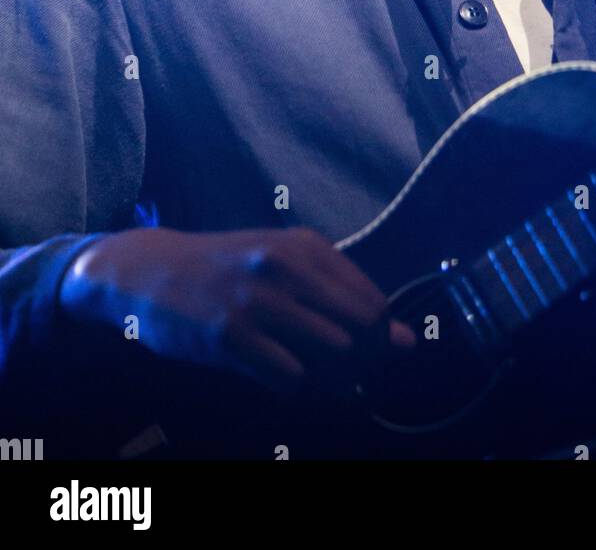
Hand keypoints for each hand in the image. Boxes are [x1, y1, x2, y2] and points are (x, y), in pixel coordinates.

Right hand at [58, 226, 415, 394]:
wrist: (149, 269)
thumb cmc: (226, 270)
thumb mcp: (284, 266)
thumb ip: (343, 299)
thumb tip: (408, 342)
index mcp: (306, 247)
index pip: (375, 304)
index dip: (379, 341)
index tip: (364, 355)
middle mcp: (287, 266)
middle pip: (363, 330)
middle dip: (362, 363)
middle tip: (341, 374)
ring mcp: (258, 299)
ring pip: (333, 354)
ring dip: (329, 378)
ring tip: (306, 372)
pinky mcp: (230, 334)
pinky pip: (288, 378)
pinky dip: (289, 386)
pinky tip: (271, 372)